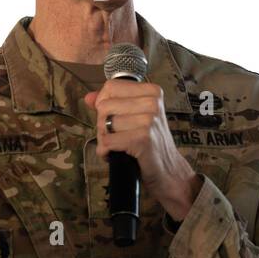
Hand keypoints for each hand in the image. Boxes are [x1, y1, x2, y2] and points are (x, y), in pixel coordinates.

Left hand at [83, 81, 200, 221]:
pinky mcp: (143, 139)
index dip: (103, 103)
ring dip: (105, 140)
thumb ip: (111, 104)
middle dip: (103, 125)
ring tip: (119, 146)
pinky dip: (106, 152)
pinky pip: (108, 142)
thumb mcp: (135, 117)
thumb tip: (88, 97)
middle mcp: (152, 103)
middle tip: (117, 136)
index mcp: (152, 92)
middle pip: (104, 106)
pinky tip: (116, 155)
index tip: (112, 117)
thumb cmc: (150, 143)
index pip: (111, 87)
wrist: (169, 170)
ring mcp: (149, 120)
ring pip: (104, 125)